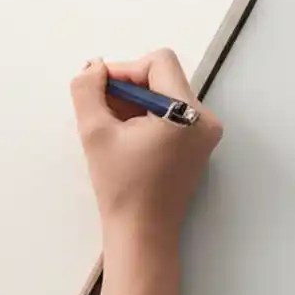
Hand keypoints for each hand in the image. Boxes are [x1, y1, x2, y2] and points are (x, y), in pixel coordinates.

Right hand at [70, 49, 223, 249]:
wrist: (142, 232)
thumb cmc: (120, 186)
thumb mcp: (95, 133)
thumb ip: (88, 90)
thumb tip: (94, 67)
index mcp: (187, 112)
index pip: (159, 62)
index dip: (126, 70)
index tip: (103, 92)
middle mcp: (205, 118)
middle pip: (163, 78)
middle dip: (129, 89)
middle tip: (102, 112)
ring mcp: (206, 133)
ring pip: (166, 95)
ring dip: (137, 104)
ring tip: (114, 129)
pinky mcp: (200, 145)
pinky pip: (173, 114)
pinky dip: (149, 117)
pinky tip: (128, 139)